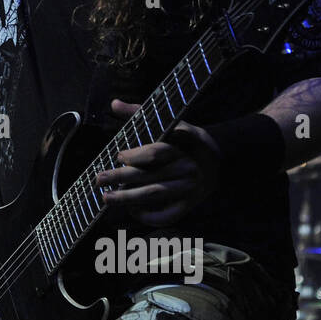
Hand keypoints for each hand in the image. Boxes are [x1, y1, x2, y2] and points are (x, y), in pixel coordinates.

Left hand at [94, 99, 219, 225]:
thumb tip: (114, 103)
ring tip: (106, 198)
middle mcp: (187, 167)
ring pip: (154, 195)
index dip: (136, 155)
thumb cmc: (186, 140)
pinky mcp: (189, 204)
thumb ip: (141, 113)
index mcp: (182, 146)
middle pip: (150, 176)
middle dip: (120, 178)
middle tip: (98, 179)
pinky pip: (167, 214)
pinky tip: (131, 211)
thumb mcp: (170, 123)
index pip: (157, 152)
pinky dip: (148, 216)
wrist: (221, 160)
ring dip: (128, 198)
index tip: (118, 156)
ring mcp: (189, 188)